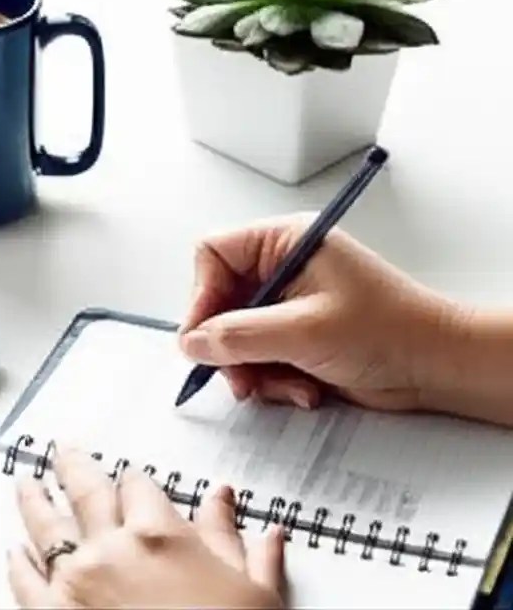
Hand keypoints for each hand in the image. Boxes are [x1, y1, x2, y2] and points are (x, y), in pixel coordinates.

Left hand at [8, 445, 284, 608]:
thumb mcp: (251, 591)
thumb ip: (231, 539)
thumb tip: (224, 498)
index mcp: (159, 535)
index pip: (138, 486)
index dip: (133, 479)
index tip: (129, 477)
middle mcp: (110, 549)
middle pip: (84, 491)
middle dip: (72, 466)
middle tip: (61, 450)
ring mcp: (74, 582)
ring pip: (45, 527)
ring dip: (34, 500)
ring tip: (26, 483)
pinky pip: (25, 582)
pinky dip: (18, 564)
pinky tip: (15, 552)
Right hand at [177, 213, 462, 411]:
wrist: (437, 367)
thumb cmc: (391, 331)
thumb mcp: (304, 332)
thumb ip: (239, 336)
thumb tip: (192, 342)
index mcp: (284, 243)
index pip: (213, 255)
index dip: (201, 297)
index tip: (203, 337)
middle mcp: (282, 268)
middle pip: (219, 302)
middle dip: (229, 346)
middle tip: (239, 374)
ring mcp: (288, 304)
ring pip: (235, 337)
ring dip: (253, 370)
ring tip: (282, 386)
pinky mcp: (295, 337)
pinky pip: (258, 358)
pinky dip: (273, 380)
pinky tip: (302, 389)